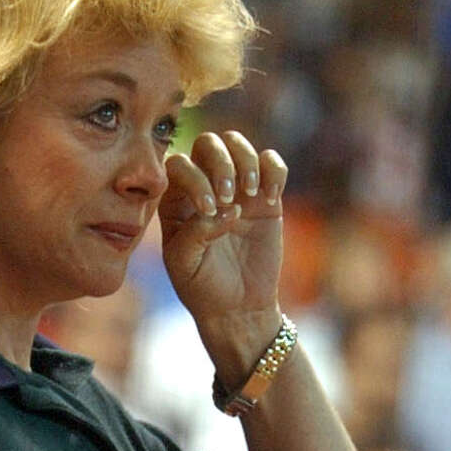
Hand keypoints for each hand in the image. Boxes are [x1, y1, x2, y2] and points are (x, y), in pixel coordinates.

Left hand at [158, 129, 287, 371]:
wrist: (238, 307)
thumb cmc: (202, 287)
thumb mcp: (184, 265)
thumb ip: (194, 232)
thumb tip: (229, 208)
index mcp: (176, 201)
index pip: (178, 164)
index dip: (195, 178)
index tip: (209, 209)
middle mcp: (204, 187)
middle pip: (208, 144)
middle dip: (221, 163)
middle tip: (231, 197)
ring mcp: (236, 188)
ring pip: (238, 144)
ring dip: (246, 162)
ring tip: (251, 195)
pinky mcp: (266, 196)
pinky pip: (272, 161)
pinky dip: (274, 170)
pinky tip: (271, 197)